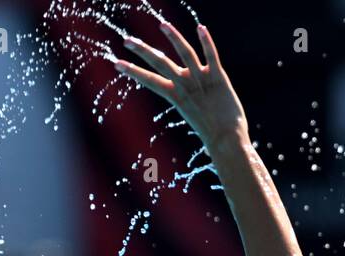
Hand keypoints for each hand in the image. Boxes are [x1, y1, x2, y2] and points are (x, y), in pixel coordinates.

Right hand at [113, 20, 247, 153]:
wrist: (228, 141)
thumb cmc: (212, 131)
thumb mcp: (193, 110)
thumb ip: (188, 95)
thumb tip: (183, 86)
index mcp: (176, 96)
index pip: (150, 80)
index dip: (133, 71)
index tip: (116, 63)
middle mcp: (186, 86)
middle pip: (161, 64)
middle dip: (143, 51)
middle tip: (126, 40)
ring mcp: (202, 81)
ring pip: (186, 54)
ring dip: (174, 38)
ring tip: (163, 25)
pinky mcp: (219, 79)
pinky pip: (211, 57)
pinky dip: (206, 42)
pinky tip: (201, 28)